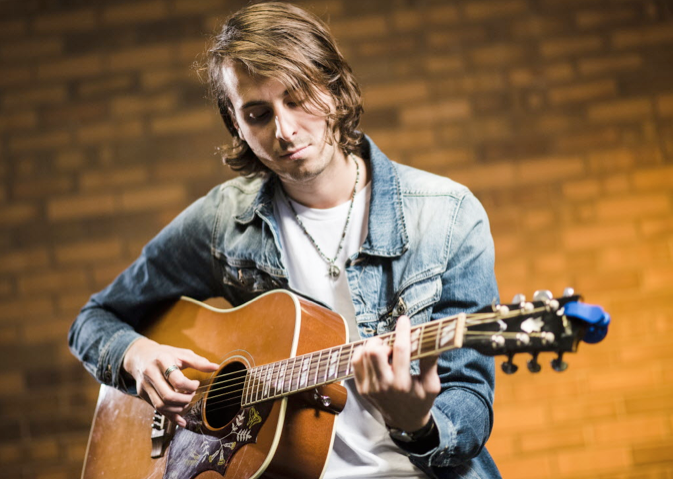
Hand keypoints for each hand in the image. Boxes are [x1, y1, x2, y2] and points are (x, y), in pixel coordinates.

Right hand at [122, 337, 218, 426]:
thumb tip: (216, 367)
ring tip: (186, 401)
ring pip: (161, 406)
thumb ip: (198, 362)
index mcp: (162, 360)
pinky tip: (181, 420)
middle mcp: (151, 373)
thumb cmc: (165, 354)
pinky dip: (170, 416)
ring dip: (178, 409)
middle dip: (184, 400)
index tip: (196, 383)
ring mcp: (145, 385)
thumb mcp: (182, 354)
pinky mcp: (142, 394)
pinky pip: (156, 410)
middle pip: (168, 396)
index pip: (177, 380)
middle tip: (192, 395)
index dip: (190, 386)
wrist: (140, 356)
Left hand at [351, 315, 440, 431]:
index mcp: (403, 384)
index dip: (402, 332)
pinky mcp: (361, 388)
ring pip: (362, 354)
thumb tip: (434, 340)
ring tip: (384, 350)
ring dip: (373, 346)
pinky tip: (374, 355)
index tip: (404, 320)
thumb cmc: (421, 401)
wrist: (405, 421)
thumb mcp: (431, 385)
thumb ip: (431, 363)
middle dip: (384, 341)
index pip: (400, 350)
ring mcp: (369, 387)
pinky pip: (356, 362)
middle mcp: (383, 386)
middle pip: (374, 351)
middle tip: (391, 343)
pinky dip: (363, 353)